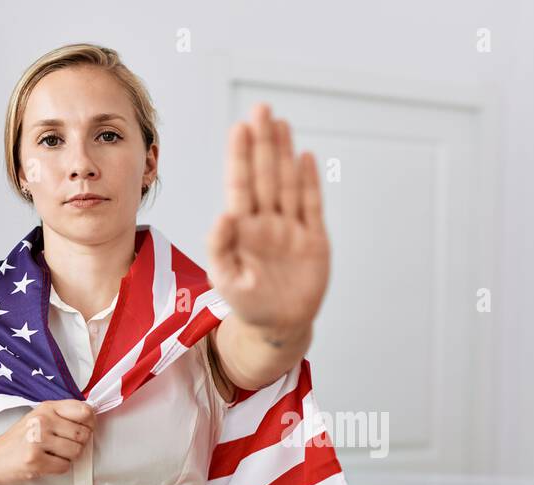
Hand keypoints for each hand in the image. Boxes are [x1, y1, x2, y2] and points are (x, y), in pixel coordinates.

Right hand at [0, 399, 95, 484]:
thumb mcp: (39, 418)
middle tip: (63, 446)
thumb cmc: (20, 439)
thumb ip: (63, 415)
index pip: (84, 411)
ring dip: (68, 457)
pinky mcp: (35, 460)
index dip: (90, 423)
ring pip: (76, 452)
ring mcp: (38, 440)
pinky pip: (65, 467)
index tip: (83, 428)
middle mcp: (42, 421)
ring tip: (52, 454)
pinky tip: (46, 463)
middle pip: (83, 434)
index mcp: (46, 408)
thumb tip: (92, 418)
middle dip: (78, 444)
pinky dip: (59, 468)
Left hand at [206, 103, 329, 336]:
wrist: (278, 326)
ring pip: (288, 184)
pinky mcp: (313, 240)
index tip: (240, 128)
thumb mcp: (225, 279)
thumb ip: (220, 248)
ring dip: (285, 153)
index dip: (240, 156)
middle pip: (265, 175)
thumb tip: (222, 216)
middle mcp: (267, 222)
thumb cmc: (247, 304)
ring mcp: (290, 229)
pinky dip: (309, 183)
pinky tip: (305, 158)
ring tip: (280, 123)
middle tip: (261, 109)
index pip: (240, 185)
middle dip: (263, 143)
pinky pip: (312, 206)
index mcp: (243, 229)